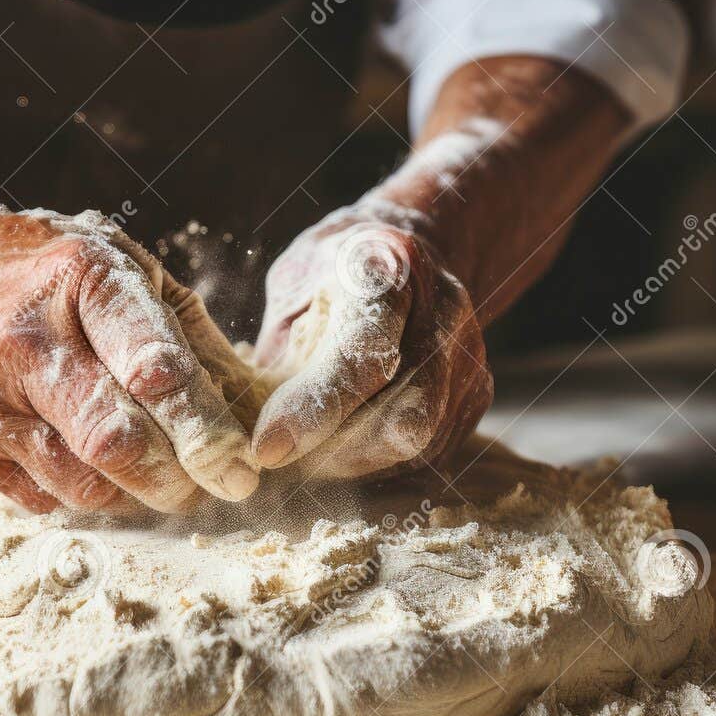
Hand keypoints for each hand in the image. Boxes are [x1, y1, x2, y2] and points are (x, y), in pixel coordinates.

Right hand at [0, 206, 260, 512]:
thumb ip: (190, 337)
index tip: (240, 469)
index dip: (206, 430)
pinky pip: (46, 497)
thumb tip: (256, 416)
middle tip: (209, 488)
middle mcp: (25, 338)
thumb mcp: (123, 270)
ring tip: (155, 475)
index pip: (156, 370)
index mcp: (80, 278)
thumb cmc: (45, 275)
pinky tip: (90, 464)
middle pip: (118, 442)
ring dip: (135, 494)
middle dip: (177, 479)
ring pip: (84, 484)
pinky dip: (85, 494)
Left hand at [252, 205, 491, 479]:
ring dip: (354, 462)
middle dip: (335, 452)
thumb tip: (238, 428)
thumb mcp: (292, 287)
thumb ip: (278, 350)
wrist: (414, 253)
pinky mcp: (476, 396)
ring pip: (417, 445)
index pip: (359, 354)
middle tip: (282, 456)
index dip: (314, 408)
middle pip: (403, 416)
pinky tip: (347, 439)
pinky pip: (427, 454)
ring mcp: (468, 358)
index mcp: (385, 269)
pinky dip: (379, 461)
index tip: (266, 449)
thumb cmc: (334, 273)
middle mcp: (442, 311)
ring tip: (310, 444)